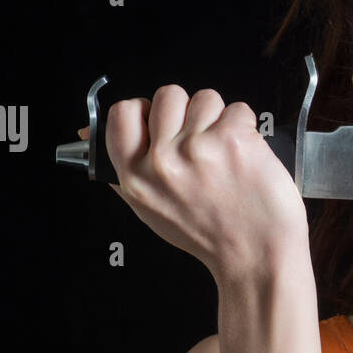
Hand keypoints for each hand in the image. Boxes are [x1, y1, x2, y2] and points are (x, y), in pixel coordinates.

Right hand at [86, 86, 308, 282]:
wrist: (258, 256)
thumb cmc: (213, 237)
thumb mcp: (152, 211)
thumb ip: (126, 172)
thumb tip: (94, 132)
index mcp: (136, 179)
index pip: (122, 114)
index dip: (143, 109)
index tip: (159, 120)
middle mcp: (162, 162)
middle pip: (167, 96)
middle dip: (187, 111)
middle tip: (202, 144)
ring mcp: (198, 147)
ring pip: (205, 98)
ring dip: (218, 119)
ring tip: (226, 154)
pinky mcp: (234, 140)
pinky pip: (238, 110)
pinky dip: (246, 128)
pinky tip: (246, 157)